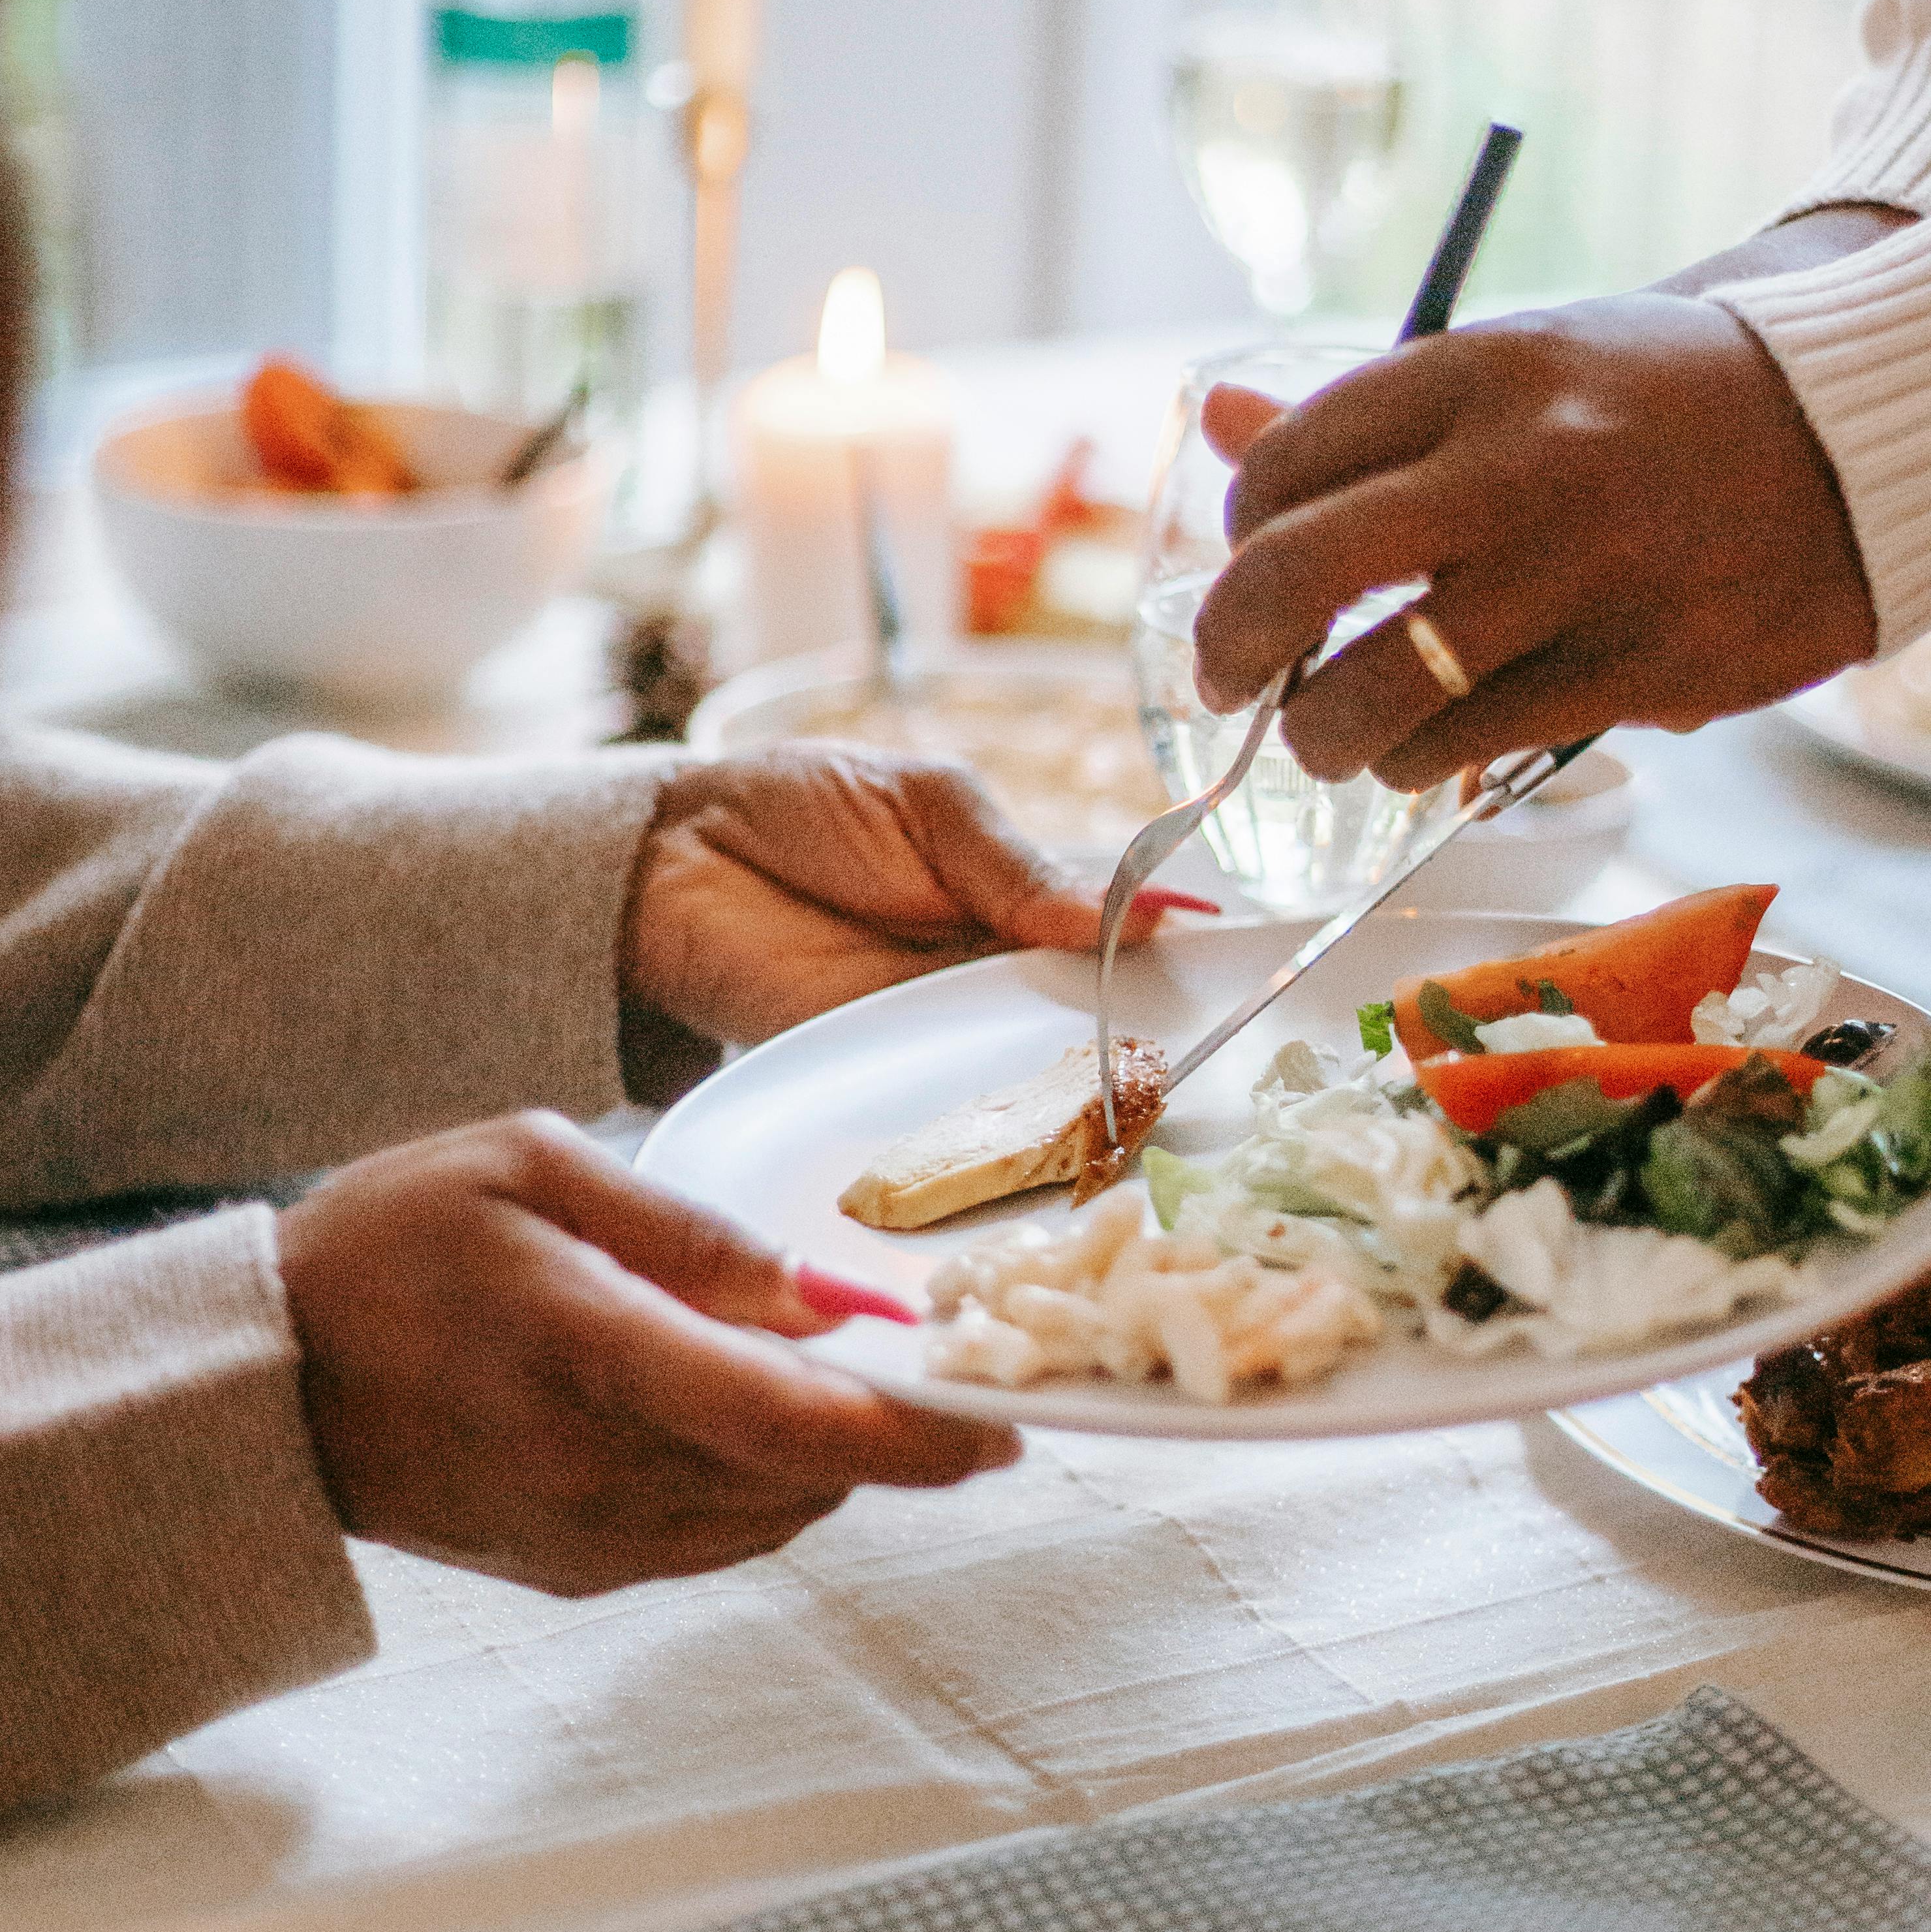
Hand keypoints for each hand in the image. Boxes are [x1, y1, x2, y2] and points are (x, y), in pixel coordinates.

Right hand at [278, 1112, 1014, 1591]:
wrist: (264, 1378)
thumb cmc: (391, 1245)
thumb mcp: (532, 1166)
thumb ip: (689, 1231)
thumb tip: (822, 1295)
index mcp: (585, 1352)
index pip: (785, 1419)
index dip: (911, 1432)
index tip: (1000, 1425)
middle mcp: (592, 1467)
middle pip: (803, 1476)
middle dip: (893, 1434)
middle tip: (943, 1376)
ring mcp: (583, 1534)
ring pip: (775, 1513)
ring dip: (828, 1456)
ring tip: (831, 1381)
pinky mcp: (574, 1571)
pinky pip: (719, 1539)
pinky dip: (764, 1487)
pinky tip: (743, 1418)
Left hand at [622, 746, 1205, 1059]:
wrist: (670, 867)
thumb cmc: (800, 809)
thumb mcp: (931, 807)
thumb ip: (1026, 869)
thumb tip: (1143, 913)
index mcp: (1023, 895)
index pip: (1126, 929)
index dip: (1187, 955)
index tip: (1260, 976)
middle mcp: (1000, 973)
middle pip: (1101, 1014)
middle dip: (1158, 1034)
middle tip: (1226, 1050)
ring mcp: (951, 1033)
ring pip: (1045, 1068)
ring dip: (1096, 1084)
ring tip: (1166, 1095)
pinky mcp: (895, 1081)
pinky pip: (968, 1105)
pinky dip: (1014, 1117)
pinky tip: (1068, 1125)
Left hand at [1190, 208, 1908, 788]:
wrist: (1857, 435)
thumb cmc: (1661, 404)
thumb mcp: (1514, 371)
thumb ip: (1364, 413)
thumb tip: (1215, 420)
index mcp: (1480, 369)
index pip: (1288, 462)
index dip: (1241, 530)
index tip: (1251, 563)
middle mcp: (1520, 466)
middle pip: (1299, 573)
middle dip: (1233, 647)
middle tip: (1229, 681)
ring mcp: (1582, 573)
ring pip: (1381, 692)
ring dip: (1332, 736)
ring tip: (1338, 736)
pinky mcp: (1640, 667)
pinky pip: (1478, 746)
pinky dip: (1431, 763)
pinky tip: (1435, 749)